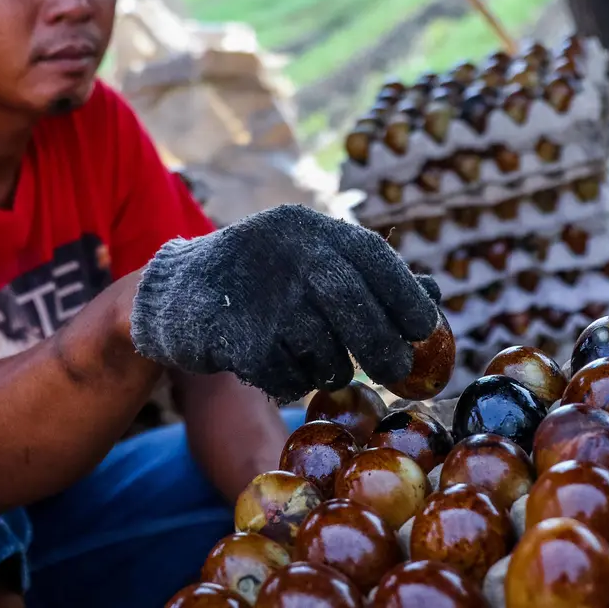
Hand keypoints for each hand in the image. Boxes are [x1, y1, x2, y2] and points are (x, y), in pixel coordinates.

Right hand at [129, 204, 441, 401]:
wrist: (174, 295)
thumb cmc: (262, 280)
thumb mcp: (311, 262)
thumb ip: (369, 277)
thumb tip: (435, 296)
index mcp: (308, 229)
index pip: (374, 258)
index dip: (407, 297)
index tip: (427, 329)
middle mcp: (285, 254)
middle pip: (355, 309)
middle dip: (384, 348)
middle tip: (397, 371)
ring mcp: (259, 296)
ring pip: (325, 353)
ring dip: (329, 366)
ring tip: (307, 354)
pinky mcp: (235, 339)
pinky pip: (288, 378)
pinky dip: (290, 380)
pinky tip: (271, 362)